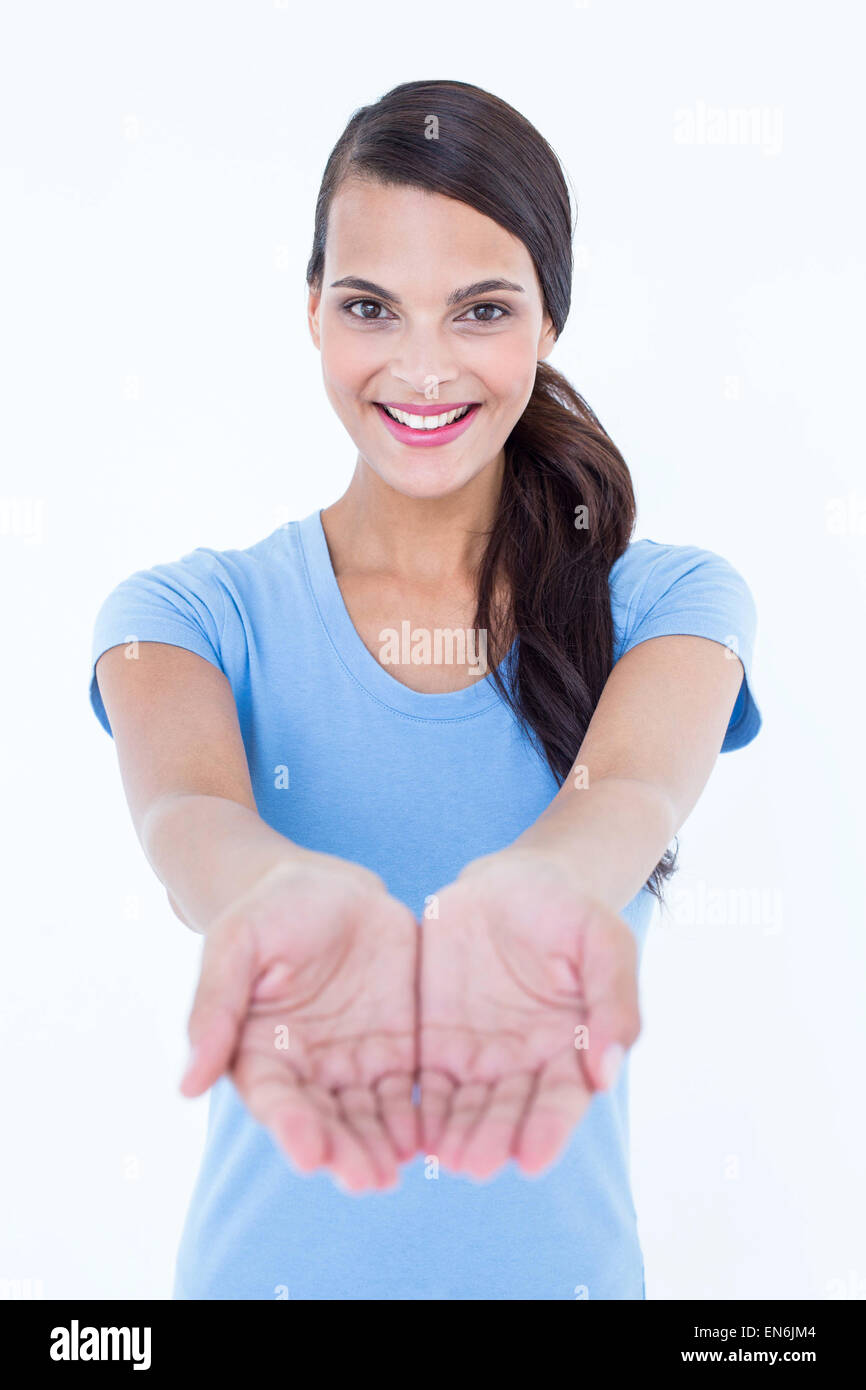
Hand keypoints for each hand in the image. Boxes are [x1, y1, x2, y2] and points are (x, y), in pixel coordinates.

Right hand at [179, 856, 417, 1192]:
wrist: (329, 887)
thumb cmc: (269, 911)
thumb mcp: (236, 944)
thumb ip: (215, 1008)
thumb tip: (186, 1085)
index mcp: (260, 1052)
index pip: (275, 1100)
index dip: (291, 1127)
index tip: (308, 1154)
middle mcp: (307, 1070)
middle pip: (326, 1120)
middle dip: (345, 1151)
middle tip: (367, 1180)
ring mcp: (354, 1062)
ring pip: (369, 1116)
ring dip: (382, 1146)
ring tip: (397, 1172)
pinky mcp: (396, 1048)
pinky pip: (409, 1089)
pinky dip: (419, 1115)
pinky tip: (432, 1135)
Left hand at [418, 849, 639, 1178]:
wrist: (510, 881)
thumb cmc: (567, 909)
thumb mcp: (602, 939)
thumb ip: (612, 999)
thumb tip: (606, 1075)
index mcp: (572, 1048)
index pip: (561, 1099)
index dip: (549, 1129)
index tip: (533, 1159)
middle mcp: (524, 1064)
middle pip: (508, 1111)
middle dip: (492, 1139)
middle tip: (474, 1165)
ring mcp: (478, 1056)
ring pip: (465, 1106)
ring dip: (453, 1133)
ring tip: (441, 1156)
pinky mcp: (435, 1042)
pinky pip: (424, 1081)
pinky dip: (416, 1107)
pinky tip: (405, 1127)